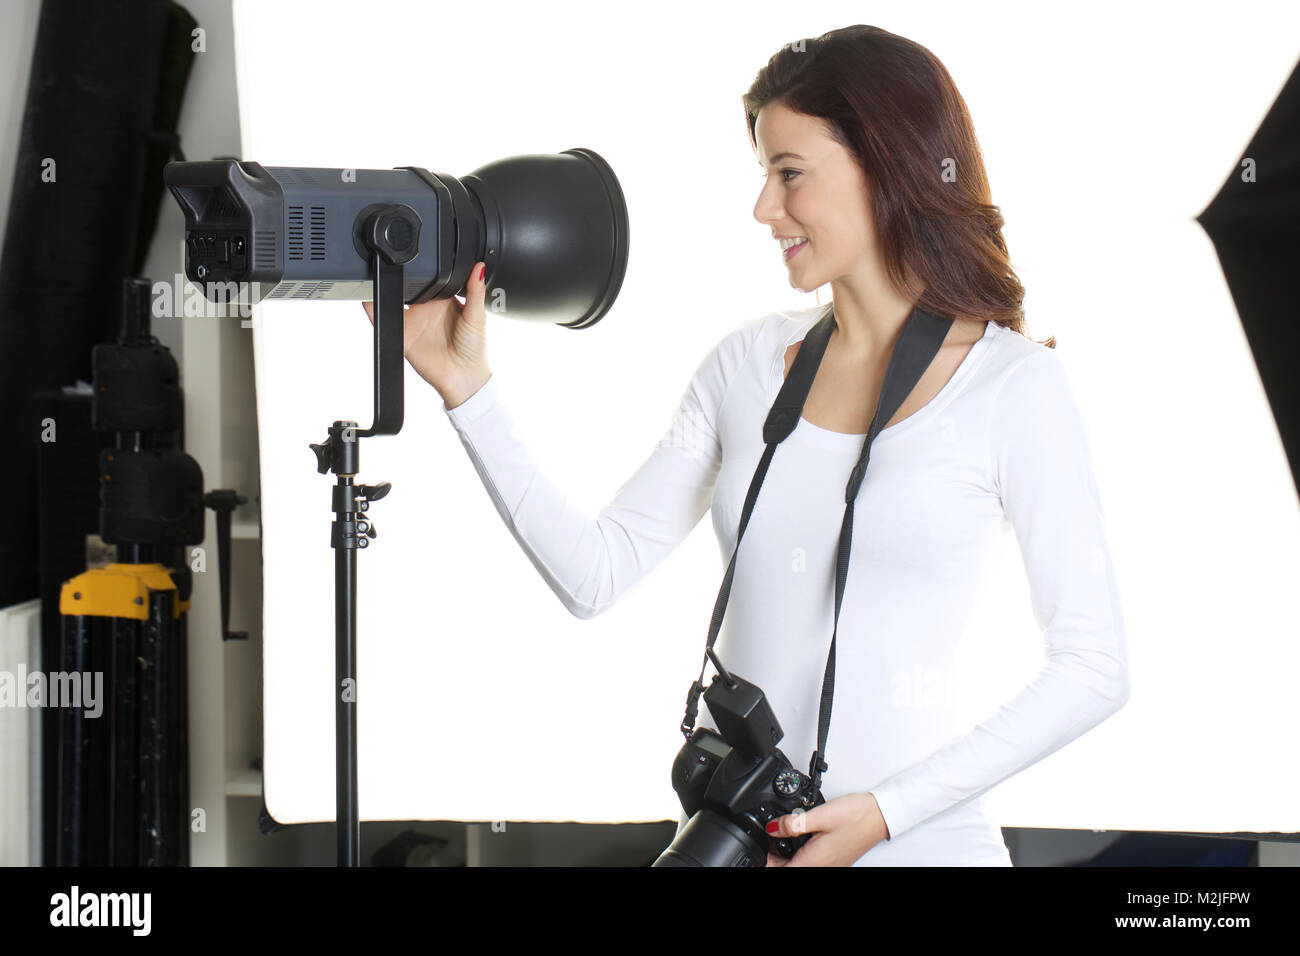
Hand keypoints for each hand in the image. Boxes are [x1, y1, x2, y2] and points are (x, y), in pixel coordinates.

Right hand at [362, 261, 490, 407]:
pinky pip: (383, 319)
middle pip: (409, 284)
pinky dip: (372, 308)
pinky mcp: (402, 334)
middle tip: (395, 259)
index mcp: (445, 299)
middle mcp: (427, 307)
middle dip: (401, 272)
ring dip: (385, 286)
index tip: (419, 250)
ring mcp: (413, 320)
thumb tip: (479, 267)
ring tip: (381, 273)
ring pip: (393, 297)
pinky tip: (368, 298)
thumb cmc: (474, 349)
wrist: (462, 378)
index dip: (427, 265)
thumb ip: (475, 291)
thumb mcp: (477, 316)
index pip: (432, 276)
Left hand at [765, 792, 889, 866]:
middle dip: (774, 858)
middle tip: (768, 837)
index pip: (781, 871)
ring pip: (799, 866)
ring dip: (785, 856)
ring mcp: (830, 865)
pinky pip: (811, 862)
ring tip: (779, 835)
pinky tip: (797, 837)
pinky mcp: (835, 860)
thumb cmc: (856, 816)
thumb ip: (793, 824)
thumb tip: (772, 828)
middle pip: (789, 870)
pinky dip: (798, 853)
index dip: (766, 862)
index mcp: (815, 862)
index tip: (758, 850)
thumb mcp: (820, 815)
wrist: (880, 816)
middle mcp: (822, 867)